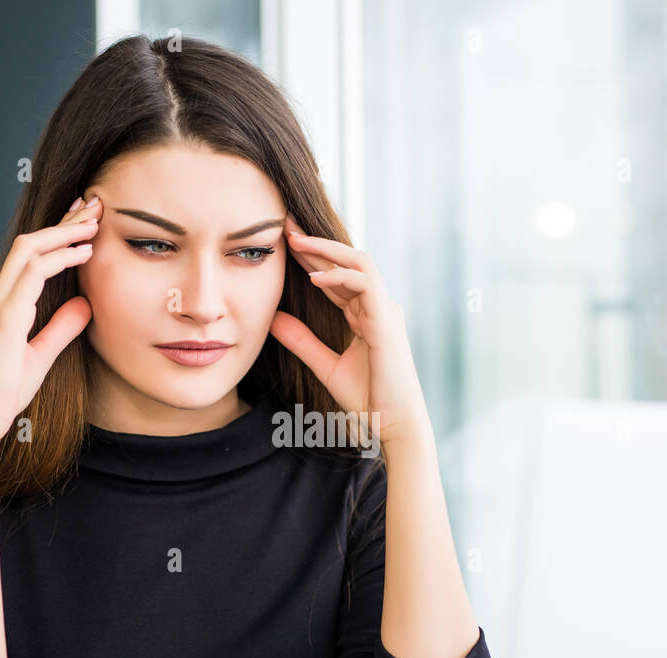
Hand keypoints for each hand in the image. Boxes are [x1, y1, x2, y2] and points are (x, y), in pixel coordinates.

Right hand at [0, 195, 101, 445]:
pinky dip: (61, 258)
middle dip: (63, 222)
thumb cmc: (1, 394)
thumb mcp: (39, 356)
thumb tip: (85, 305)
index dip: (57, 237)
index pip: (28, 257)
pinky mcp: (4, 316)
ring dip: (65, 232)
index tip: (84, 225)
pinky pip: (34, 274)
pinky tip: (85, 253)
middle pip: (29, 243)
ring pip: (30, 249)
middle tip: (94, 205)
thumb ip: (61, 328)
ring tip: (95, 221)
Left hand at [269, 214, 430, 446]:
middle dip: (315, 242)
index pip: (336, 276)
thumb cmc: (369, 399)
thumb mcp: (326, 366)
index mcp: (366, 315)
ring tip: (295, 241)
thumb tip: (273, 318)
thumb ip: (302, 341)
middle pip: (346, 261)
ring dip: (327, 249)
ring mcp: (385, 311)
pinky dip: (340, 276)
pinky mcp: (387, 322)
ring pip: (360, 262)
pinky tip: (314, 276)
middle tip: (285, 224)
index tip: (282, 242)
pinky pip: (365, 284)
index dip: (310, 258)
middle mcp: (377, 307)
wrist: (393, 424)